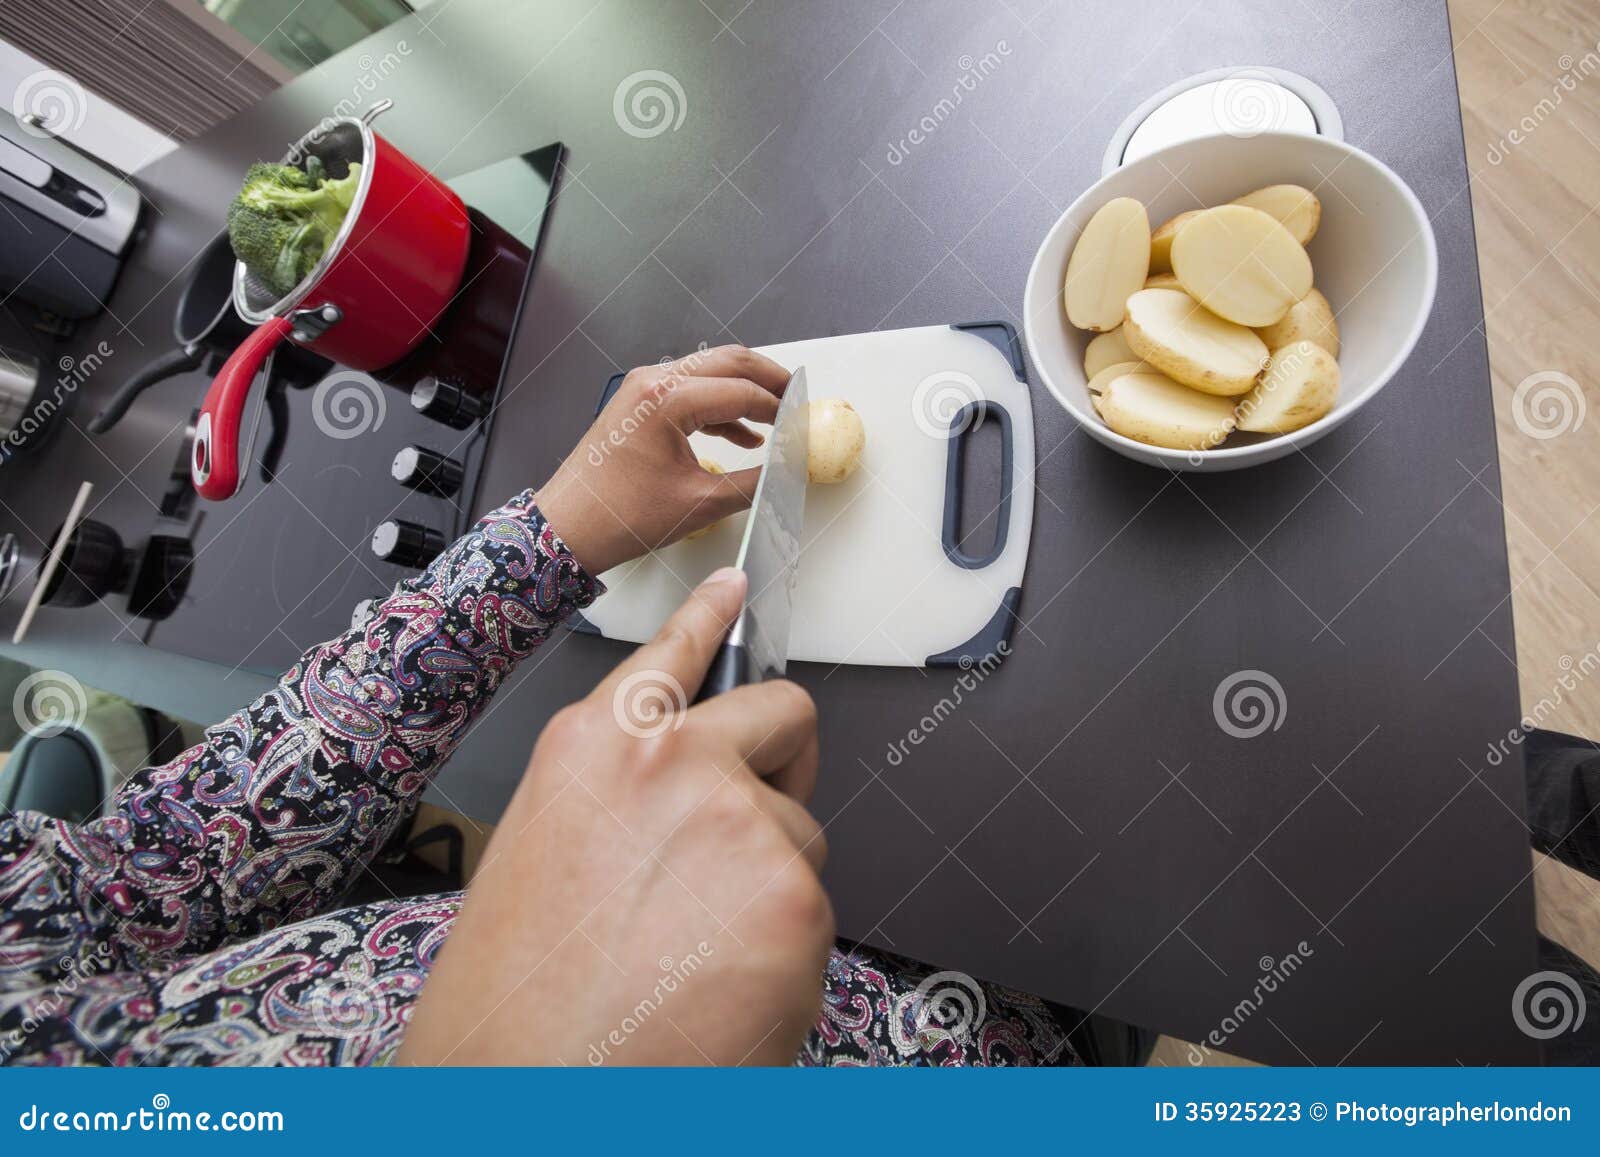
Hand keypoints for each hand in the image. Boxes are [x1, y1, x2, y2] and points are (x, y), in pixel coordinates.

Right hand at [396, 567, 831, 1065]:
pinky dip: (782, 951)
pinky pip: (814, 910)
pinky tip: (717, 989)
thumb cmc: (514, 999)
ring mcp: (745, 822)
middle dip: (783, 764)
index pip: (678, 647)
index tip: (739, 586)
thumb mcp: (544, 853)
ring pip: (802, 833)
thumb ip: (619, 794)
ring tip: (694, 950)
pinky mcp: (795, 897)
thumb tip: (683, 792)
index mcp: (598, 744)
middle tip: (756, 821)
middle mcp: (677, 761)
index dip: (716, 616)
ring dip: (768, 882)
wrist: (524, 1089)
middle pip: (785, 715)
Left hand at [536, 345, 791, 574]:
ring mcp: (643, 388)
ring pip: (710, 371)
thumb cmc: (622, 516)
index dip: (781, 408)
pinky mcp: (640, 403)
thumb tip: (788, 470)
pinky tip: (745, 435)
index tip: (805, 423)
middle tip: (801, 399)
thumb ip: (754, 483)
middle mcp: (654, 381)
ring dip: (746, 390)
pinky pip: (692, 391)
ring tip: (780, 415)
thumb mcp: (700, 504)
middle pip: (729, 362)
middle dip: (769, 380)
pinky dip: (722, 406)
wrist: (568, 528)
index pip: (742, 392)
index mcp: (667, 399)